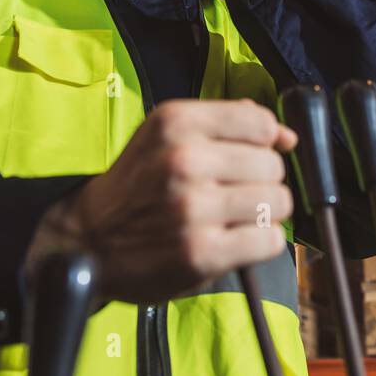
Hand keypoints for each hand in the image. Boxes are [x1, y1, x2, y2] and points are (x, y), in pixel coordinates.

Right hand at [22, 99, 296, 305]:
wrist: (88, 240)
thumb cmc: (137, 186)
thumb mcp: (168, 136)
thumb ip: (228, 126)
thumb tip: (287, 137)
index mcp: (176, 123)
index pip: (260, 123)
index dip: (263, 143)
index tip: (248, 155)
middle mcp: (184, 160)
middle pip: (272, 165)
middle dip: (261, 181)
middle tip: (231, 193)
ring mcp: (193, 208)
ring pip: (278, 202)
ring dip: (264, 214)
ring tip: (232, 217)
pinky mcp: (201, 252)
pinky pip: (269, 240)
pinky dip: (260, 243)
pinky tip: (234, 240)